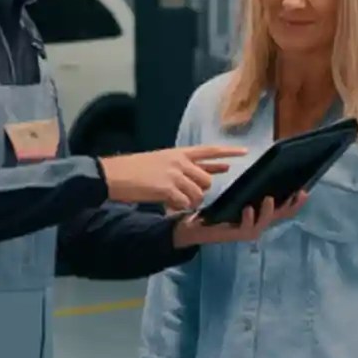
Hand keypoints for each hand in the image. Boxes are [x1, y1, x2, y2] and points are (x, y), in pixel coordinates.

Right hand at [98, 145, 247, 210]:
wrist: (113, 174)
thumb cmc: (133, 169)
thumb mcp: (161, 160)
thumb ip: (181, 166)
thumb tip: (200, 174)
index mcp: (178, 153)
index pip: (209, 150)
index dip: (228, 152)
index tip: (245, 152)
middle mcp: (179, 161)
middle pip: (206, 180)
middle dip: (201, 191)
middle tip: (185, 196)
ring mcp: (173, 174)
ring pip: (197, 193)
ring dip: (189, 201)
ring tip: (173, 200)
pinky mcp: (166, 188)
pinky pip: (184, 203)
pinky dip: (178, 207)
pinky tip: (167, 205)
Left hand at [171, 191, 309, 248]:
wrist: (195, 225)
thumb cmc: (218, 208)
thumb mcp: (237, 196)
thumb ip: (250, 189)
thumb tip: (265, 172)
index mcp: (261, 214)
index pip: (284, 208)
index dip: (296, 201)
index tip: (305, 189)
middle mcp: (259, 223)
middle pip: (281, 216)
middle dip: (292, 205)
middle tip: (299, 193)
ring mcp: (248, 230)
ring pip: (265, 222)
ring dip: (268, 210)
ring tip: (268, 198)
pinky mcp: (235, 234)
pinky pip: (246, 227)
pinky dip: (249, 217)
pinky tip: (248, 208)